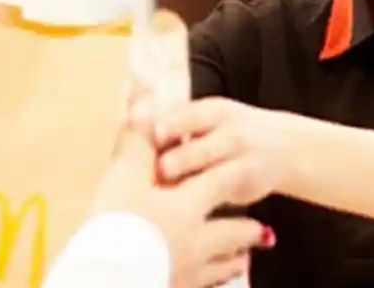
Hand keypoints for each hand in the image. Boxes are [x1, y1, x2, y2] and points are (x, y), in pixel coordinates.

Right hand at [92, 95, 274, 287]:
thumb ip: (139, 141)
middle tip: (263, 231)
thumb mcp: (124, 176)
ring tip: (242, 259)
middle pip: (231, 233)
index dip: (235, 175)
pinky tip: (214, 285)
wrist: (110, 276)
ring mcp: (189, 271)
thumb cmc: (118, 225)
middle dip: (248, 230)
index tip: (251, 171)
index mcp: (187, 206)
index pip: (220, 185)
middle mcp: (196, 240)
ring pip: (222, 267)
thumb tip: (146, 103)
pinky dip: (213, 284)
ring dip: (234, 261)